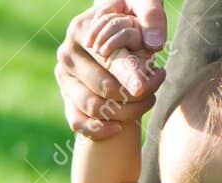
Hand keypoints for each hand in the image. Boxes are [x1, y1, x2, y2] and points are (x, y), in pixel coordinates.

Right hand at [56, 0, 167, 140]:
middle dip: (134, 95)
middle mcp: (68, 54)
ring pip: (93, 107)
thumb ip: (151, 15)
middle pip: (102, 86)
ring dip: (124, 112)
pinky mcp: (66, 97)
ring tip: (149, 100)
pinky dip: (98, 130)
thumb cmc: (130, 12)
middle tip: (157, 85)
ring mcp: (65, 78)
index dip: (128, 74)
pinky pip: (77, 122)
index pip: (108, 58)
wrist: (113, 27)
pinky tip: (119, 128)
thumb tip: (154, 45)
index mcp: (82, 30)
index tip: (144, 88)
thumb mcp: (143, 3)